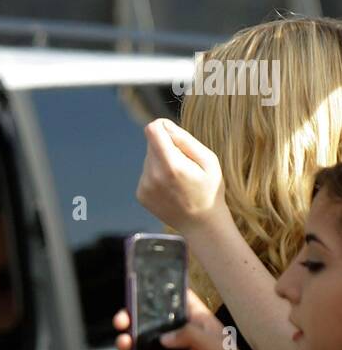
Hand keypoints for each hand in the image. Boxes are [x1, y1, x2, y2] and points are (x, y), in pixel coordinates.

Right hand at [113, 291, 276, 349]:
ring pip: (149, 348)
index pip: (179, 301)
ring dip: (134, 345)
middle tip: (122, 321)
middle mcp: (186, 339)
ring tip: (124, 343)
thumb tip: (163, 336)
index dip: (162, 293)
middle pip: (156, 324)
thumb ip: (190, 336)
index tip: (141, 289)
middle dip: (136, 321)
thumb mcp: (218, 347)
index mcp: (200, 323)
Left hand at [136, 119, 228, 235]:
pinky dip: (157, 175)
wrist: (200, 224)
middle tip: (183, 164)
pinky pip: (146, 172)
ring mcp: (145, 187)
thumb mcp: (208, 160)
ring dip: (161, 162)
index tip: (172, 134)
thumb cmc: (209, 190)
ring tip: (178, 179)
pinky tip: (171, 188)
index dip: (162, 126)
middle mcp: (153, 176)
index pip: (152, 130)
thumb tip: (164, 125)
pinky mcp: (141, 194)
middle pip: (151, 144)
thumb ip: (185, 140)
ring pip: (149, 158)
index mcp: (171, 166)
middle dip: (166, 147)